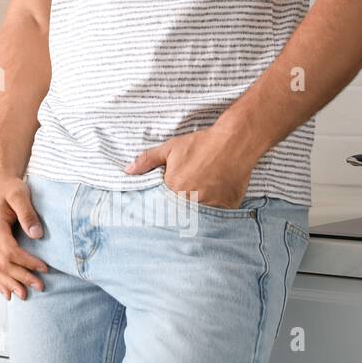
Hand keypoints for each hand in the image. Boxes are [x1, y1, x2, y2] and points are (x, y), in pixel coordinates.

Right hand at [0, 175, 48, 300]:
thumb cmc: (9, 188)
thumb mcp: (20, 194)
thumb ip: (27, 213)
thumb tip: (36, 234)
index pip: (10, 250)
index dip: (27, 262)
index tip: (44, 268)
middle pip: (3, 264)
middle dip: (21, 277)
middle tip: (40, 286)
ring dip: (11, 283)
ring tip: (25, 295)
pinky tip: (7, 292)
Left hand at [123, 124, 256, 208]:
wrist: (234, 143)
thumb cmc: (201, 145)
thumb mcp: (170, 148)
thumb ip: (147, 161)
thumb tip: (127, 171)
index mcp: (174, 187)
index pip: (161, 206)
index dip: (162, 208)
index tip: (162, 209)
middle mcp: (191, 199)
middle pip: (179, 214)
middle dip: (177, 214)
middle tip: (180, 210)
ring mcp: (210, 206)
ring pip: (197, 219)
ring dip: (194, 217)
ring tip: (196, 209)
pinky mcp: (227, 208)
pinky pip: (216, 219)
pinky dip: (213, 217)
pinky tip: (211, 210)